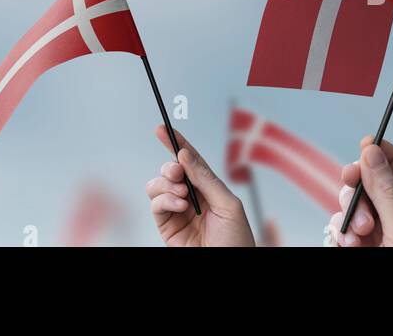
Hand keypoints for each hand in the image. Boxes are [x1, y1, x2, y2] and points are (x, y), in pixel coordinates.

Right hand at [147, 125, 254, 246]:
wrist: (227, 264)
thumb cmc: (236, 240)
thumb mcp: (228, 204)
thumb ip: (206, 179)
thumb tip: (185, 155)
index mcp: (209, 189)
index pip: (191, 161)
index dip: (177, 143)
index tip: (163, 129)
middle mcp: (191, 197)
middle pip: (171, 171)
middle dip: (171, 166)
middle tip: (178, 173)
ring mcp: (177, 211)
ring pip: (158, 185)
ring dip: (167, 185)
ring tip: (182, 195)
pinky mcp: (167, 226)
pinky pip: (156, 204)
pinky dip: (164, 200)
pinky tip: (180, 206)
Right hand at [324, 137, 392, 246]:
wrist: (389, 313)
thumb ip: (387, 194)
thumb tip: (373, 154)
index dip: (385, 154)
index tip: (368, 143)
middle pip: (371, 182)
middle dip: (359, 185)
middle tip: (350, 177)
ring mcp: (374, 232)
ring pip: (351, 202)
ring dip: (350, 213)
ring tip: (360, 232)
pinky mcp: (353, 242)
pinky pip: (339, 224)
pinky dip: (339, 231)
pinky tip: (349, 244)